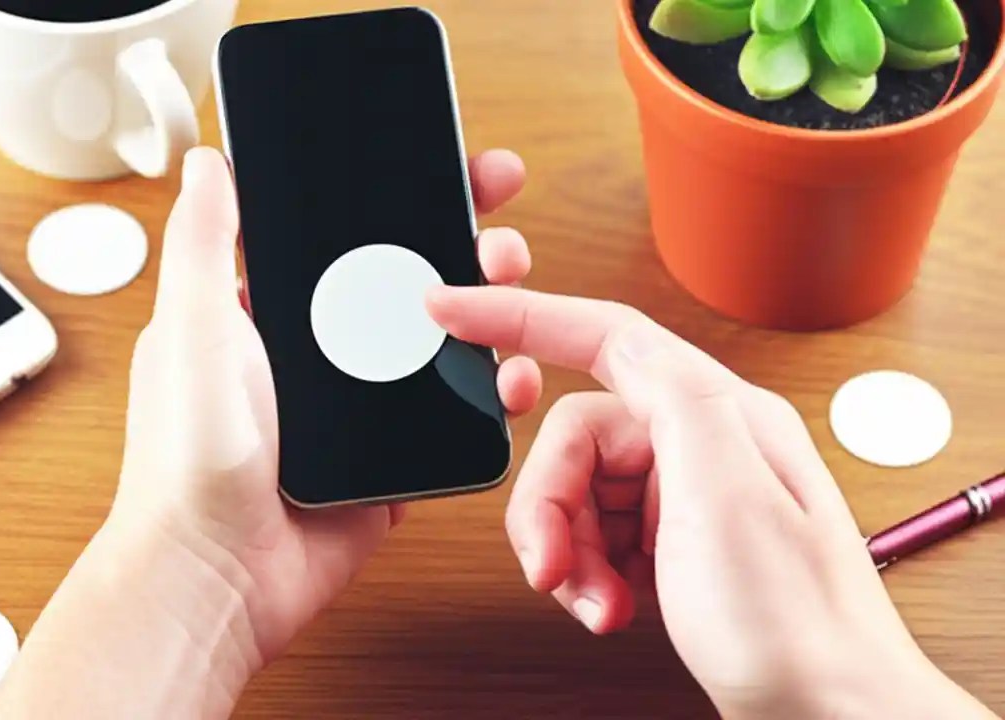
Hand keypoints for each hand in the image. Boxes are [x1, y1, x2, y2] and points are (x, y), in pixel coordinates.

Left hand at [113, 147, 539, 671]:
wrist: (217, 578)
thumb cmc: (185, 462)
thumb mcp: (191, 329)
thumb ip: (205, 242)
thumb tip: (208, 163)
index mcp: (263, 316)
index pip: (340, 240)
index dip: (393, 200)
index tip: (443, 170)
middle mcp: (312, 359)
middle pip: (400, 286)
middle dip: (456, 249)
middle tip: (498, 231)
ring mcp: (354, 413)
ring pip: (434, 347)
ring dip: (483, 313)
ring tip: (515, 288)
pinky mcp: (387, 464)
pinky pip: (448, 419)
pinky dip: (486, 395)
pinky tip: (510, 375)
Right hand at [426, 288, 994, 718]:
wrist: (829, 717)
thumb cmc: (794, 624)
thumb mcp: (729, 495)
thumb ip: (677, 399)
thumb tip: (626, 340)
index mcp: (717, 414)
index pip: (605, 337)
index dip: (520, 316)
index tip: (453, 311)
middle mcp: (699, 446)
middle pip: (575, 438)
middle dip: (550, 507)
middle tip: (553, 567)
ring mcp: (685, 498)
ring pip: (576, 494)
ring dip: (568, 553)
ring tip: (596, 602)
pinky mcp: (671, 545)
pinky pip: (593, 538)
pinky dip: (585, 576)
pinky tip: (611, 608)